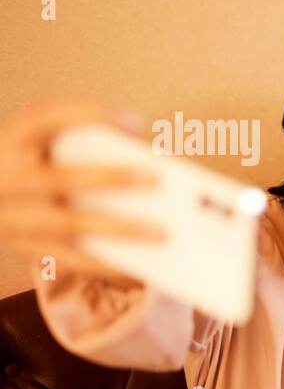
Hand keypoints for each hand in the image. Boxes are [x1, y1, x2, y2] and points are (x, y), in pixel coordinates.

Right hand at [0, 100, 160, 277]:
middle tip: (156, 180)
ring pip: (68, 225)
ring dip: (118, 230)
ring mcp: (12, 216)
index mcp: (14, 140)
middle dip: (110, 179)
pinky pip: (70, 261)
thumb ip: (80, 143)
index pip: (45, 117)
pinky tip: (139, 273)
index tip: (135, 120)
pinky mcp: (22, 247)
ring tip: (162, 234)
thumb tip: (146, 154)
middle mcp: (6, 177)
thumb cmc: (31, 168)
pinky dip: (107, 267)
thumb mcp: (40, 147)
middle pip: (60, 178)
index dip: (89, 115)